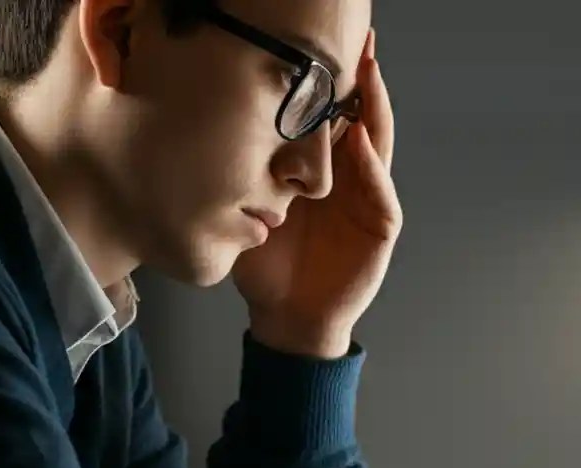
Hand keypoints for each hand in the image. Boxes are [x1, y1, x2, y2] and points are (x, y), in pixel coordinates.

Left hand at [232, 28, 402, 358]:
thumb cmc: (267, 264)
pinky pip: (381, 192)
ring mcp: (370, 200)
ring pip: (377, 143)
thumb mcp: (247, 207)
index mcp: (322, 169)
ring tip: (367, 73)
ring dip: (375, 108)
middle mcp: (351, 177)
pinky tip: (360, 139)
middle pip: (361, 115)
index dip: (329, 78)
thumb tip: (198, 129)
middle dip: (361, 78)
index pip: (330, 113)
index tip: (318, 41)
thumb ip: (241, 173)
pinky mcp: (381, 228)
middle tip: (357, 38)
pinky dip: (372, 167)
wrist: (287, 317)